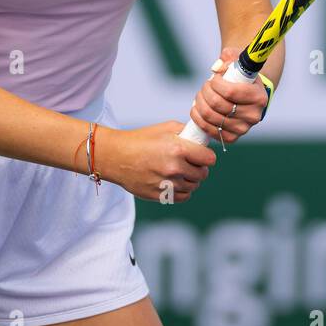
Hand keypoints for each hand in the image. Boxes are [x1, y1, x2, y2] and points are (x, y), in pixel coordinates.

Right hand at [98, 121, 216, 202]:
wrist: (116, 157)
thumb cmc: (139, 140)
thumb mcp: (165, 128)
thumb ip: (186, 133)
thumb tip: (202, 139)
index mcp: (178, 149)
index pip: (209, 159)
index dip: (207, 156)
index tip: (202, 155)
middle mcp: (174, 168)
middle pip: (202, 174)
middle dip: (199, 168)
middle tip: (190, 163)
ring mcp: (167, 184)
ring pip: (193, 187)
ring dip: (190, 180)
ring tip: (179, 172)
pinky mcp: (160, 196)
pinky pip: (183, 197)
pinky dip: (182, 191)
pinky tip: (174, 182)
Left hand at [188, 46, 269, 146]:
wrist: (247, 95)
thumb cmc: (242, 76)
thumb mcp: (239, 61)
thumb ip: (229, 57)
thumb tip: (216, 68)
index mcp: (259, 96)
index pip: (230, 92)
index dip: (216, 83)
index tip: (214, 78)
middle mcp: (254, 115)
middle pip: (217, 104)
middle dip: (205, 92)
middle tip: (205, 86)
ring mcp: (243, 129)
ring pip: (210, 116)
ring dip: (199, 103)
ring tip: (201, 95)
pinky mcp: (232, 137)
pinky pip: (209, 130)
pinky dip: (198, 118)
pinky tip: (198, 108)